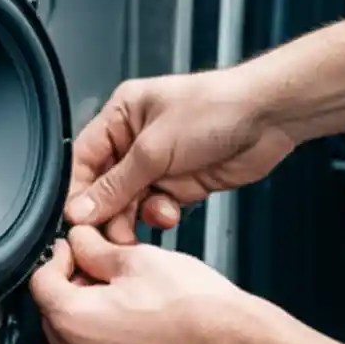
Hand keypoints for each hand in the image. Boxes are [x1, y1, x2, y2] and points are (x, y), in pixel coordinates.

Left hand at [30, 226, 279, 343]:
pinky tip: (138, 325)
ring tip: (126, 297)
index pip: (40, 283)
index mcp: (75, 321)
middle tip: (101, 269)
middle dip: (72, 289)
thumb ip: (95, 249)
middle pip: (55, 316)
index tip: (74, 249)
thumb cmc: (196, 308)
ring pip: (77, 342)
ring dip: (90, 318)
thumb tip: (79, 241)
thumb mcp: (138, 259)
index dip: (58, 258)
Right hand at [66, 70, 296, 243]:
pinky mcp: (182, 182)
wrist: (268, 118)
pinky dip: (160, 215)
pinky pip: (157, 208)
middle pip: (107, 186)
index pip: (85, 159)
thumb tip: (81, 209)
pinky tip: (170, 212)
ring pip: (131, 202)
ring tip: (143, 223)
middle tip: (110, 234)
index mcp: (122, 115)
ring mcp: (161, 162)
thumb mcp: (153, 149)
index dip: (79, 191)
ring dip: (135, 216)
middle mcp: (137, 139)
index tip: (76, 219)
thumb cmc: (215, 109)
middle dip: (109, 211)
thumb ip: (115, 185)